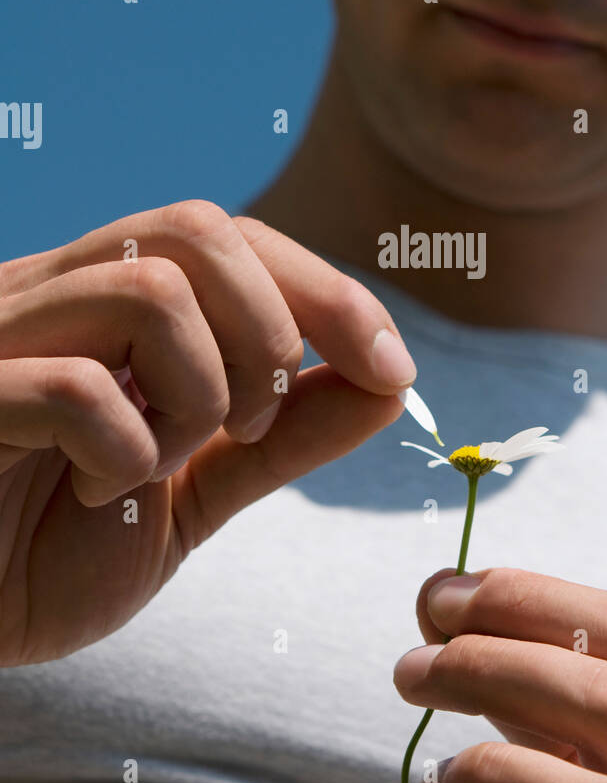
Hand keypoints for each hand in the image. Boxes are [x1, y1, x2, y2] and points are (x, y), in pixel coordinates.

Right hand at [0, 200, 414, 665]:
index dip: (330, 293)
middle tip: (251, 426)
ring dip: (200, 392)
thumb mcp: (192, 490)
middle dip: (272, 333)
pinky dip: (127, 450)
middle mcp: (52, 296)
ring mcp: (3, 339)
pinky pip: (76, 387)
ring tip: (162, 462)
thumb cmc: (46, 552)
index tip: (392, 370)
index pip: (232, 238)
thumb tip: (387, 382)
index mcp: (104, 304)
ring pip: (151, 289)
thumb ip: (282, 437)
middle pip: (200, 231)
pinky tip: (100, 494)